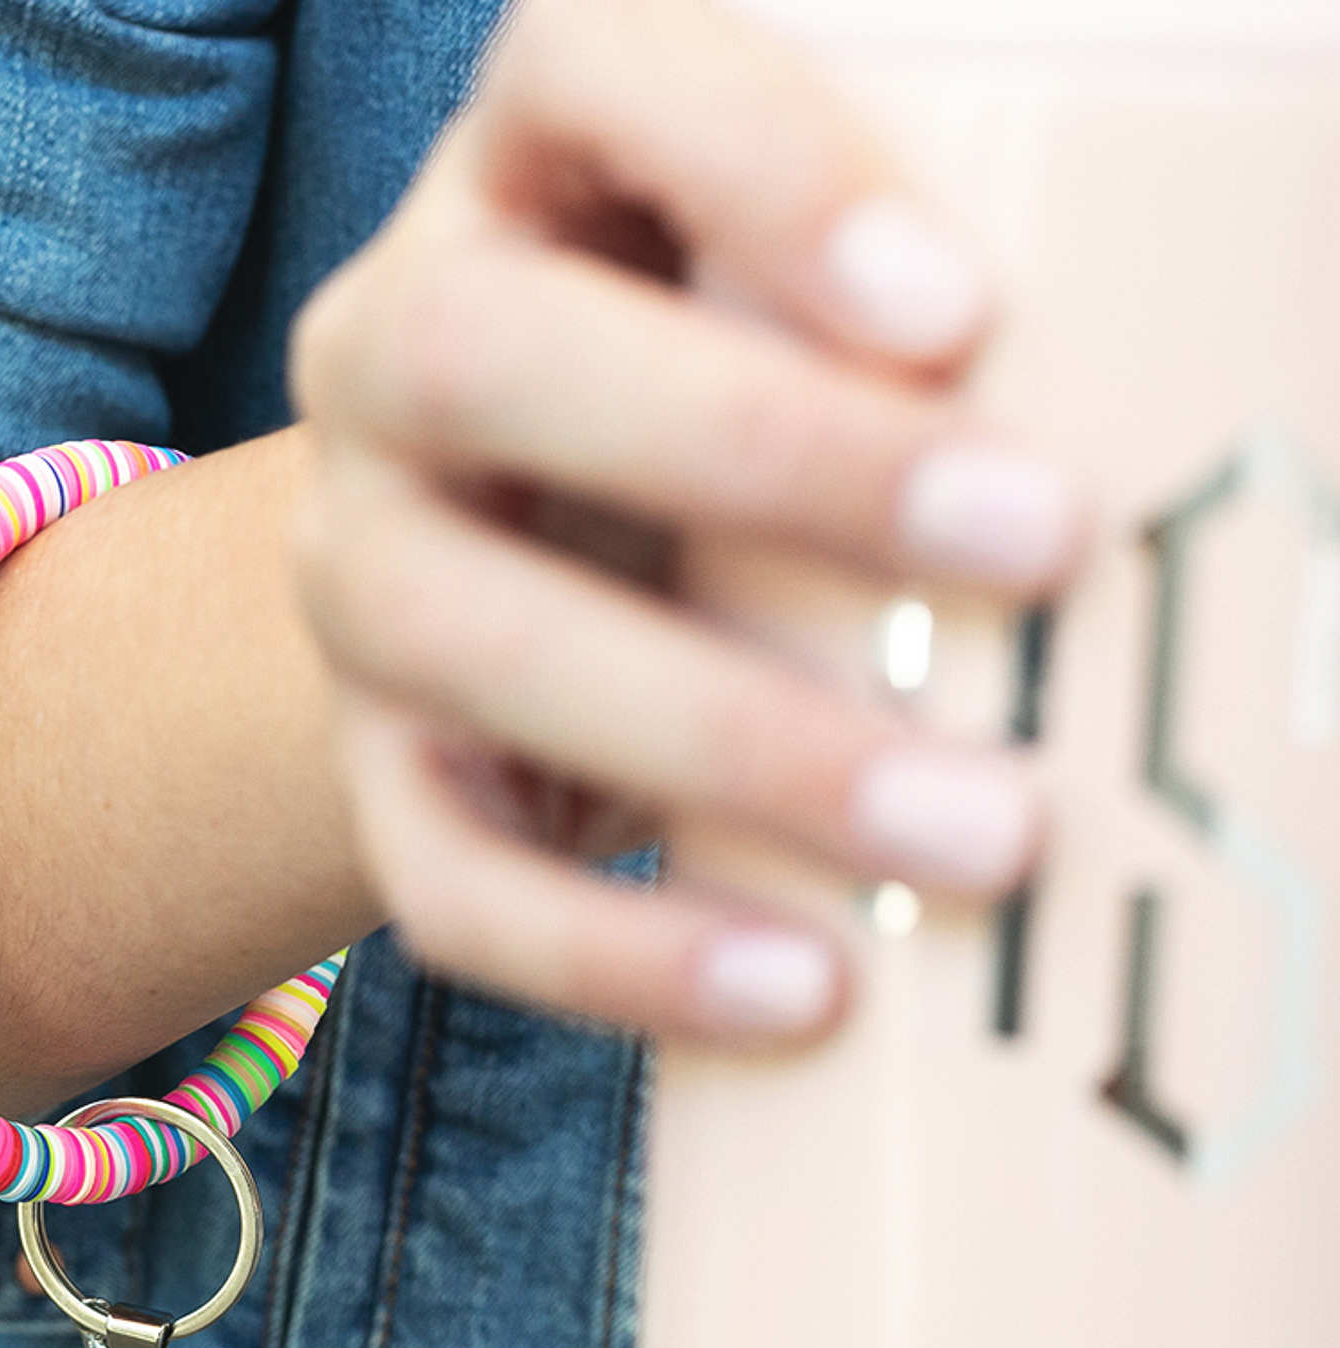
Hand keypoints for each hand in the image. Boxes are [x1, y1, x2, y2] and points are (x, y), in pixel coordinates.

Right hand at [285, 0, 1091, 1045]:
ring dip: (725, 741)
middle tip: (1040, 548)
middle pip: (487, 359)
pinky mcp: (374, 774)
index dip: (753, 166)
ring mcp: (361, 572)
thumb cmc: (725, 428)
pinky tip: (803, 992)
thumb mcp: (810, 326)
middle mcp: (395, 355)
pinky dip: (618, 953)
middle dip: (756, 453)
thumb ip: (947, 322)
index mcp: (530, 184)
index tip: (963, 308)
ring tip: (979, 839)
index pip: (581, 72)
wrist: (518, 592)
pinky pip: (444, 875)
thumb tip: (1261, 408)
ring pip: (458, 635)